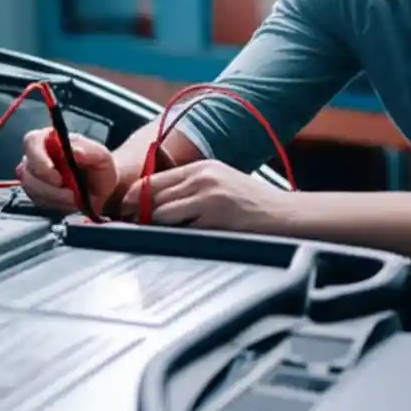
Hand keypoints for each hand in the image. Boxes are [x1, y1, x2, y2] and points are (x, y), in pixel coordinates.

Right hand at [17, 128, 118, 213]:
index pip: (32, 141)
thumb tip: (74, 151)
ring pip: (31, 189)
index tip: (52, 170)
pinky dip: (56, 204)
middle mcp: (37, 156)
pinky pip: (38, 202)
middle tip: (69, 192)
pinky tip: (70, 202)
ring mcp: (34, 176)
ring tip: (75, 198)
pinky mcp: (36, 194)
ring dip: (55, 197)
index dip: (38, 156)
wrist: (101, 189)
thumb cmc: (98, 167)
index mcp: (50, 139)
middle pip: (27, 169)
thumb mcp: (101, 155)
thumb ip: (89, 151)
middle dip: (48, 185)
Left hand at [119, 160, 291, 232]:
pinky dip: (170, 237)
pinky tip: (173, 242)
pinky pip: (178, 230)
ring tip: (152, 236)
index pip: (153, 179)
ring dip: (152, 227)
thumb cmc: (255, 205)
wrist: (287, 216)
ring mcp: (208, 198)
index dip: (132, 197)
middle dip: (136, 214)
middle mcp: (202, 179)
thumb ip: (191, 188)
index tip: (123, 211)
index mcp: (202, 168)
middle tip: (128, 227)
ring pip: (160, 213)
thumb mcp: (221, 183)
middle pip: (151, 196)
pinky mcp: (214, 220)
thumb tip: (155, 205)